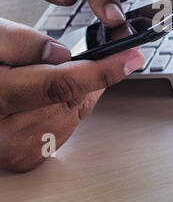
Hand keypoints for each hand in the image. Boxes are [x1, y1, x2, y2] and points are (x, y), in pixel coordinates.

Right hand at [0, 18, 141, 171]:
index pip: (60, 83)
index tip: (132, 57)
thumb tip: (59, 52)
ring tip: (37, 79)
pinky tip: (36, 100)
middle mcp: (6, 132)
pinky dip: (59, 109)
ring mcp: (17, 149)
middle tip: (74, 57)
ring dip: (69, 92)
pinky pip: (61, 128)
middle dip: (84, 74)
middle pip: (71, 97)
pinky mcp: (26, 159)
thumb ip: (17, 41)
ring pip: (72, 113)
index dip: (101, 69)